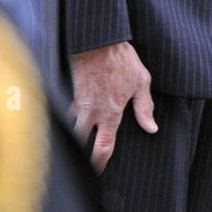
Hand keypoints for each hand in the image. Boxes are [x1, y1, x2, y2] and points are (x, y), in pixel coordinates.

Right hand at [71, 41, 156, 172]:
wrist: (97, 40)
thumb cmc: (121, 59)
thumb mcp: (141, 82)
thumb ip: (145, 107)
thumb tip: (151, 128)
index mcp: (110, 114)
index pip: (103, 147)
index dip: (99, 163)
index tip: (97, 172)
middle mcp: (90, 112)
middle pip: (78, 143)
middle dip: (77, 157)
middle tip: (78, 166)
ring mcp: (75, 101)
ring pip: (66, 127)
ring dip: (67, 137)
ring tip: (67, 146)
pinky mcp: (66, 89)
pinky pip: (61, 109)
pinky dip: (61, 116)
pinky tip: (60, 120)